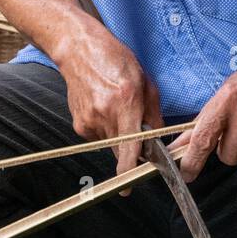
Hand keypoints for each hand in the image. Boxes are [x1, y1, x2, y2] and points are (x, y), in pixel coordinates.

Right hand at [57, 26, 163, 194]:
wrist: (78, 50)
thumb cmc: (115, 60)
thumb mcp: (145, 82)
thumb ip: (154, 113)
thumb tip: (158, 137)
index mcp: (126, 104)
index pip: (129, 149)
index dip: (129, 172)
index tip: (127, 187)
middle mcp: (105, 116)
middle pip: (121, 151)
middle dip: (131, 148)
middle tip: (133, 127)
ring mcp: (89, 121)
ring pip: (110, 144)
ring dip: (117, 135)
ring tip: (115, 108)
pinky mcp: (79, 124)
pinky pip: (98, 137)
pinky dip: (105, 129)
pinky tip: (103, 107)